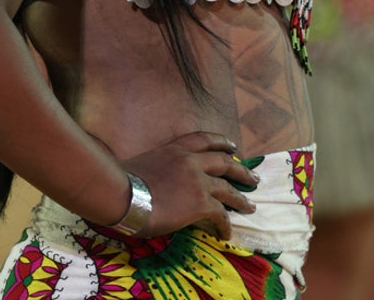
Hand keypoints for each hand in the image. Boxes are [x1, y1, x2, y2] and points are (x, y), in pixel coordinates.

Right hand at [117, 131, 259, 240]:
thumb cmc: (120, 183)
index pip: (203, 139)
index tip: (232, 146)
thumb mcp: (142, 165)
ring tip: (251, 206)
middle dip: (240, 169)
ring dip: (241, 198)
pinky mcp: (200, 203)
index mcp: (174, 149)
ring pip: (227, 188)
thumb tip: (153, 183)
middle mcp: (190, 161)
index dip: (220, 142)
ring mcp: (198, 181)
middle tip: (253, 177)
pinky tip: (226, 234)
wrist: (122, 194)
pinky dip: (226, 224)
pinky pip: (221, 214)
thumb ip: (156, 169)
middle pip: (224, 161)